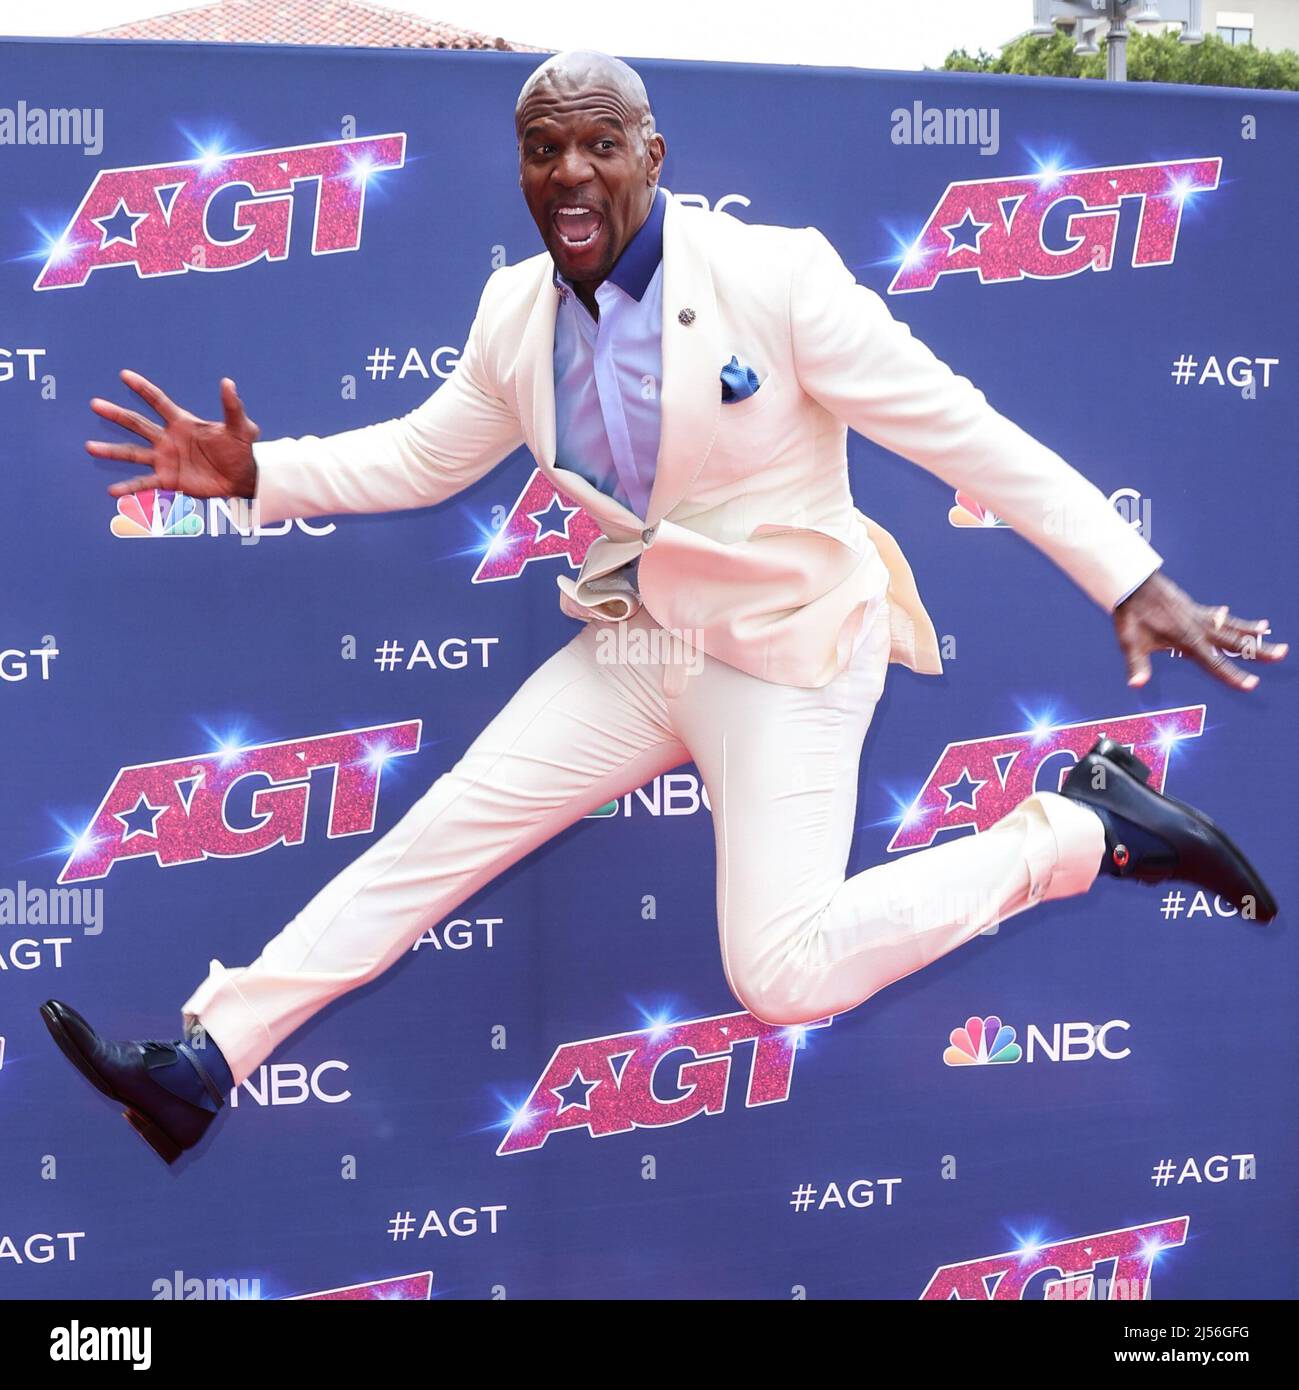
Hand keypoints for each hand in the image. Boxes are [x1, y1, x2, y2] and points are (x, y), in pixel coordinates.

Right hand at [87, 370, 259, 499]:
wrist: (242, 478)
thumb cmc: (241, 450)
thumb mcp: (241, 428)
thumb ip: (232, 407)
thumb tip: (228, 382)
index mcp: (183, 422)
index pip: (158, 401)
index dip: (143, 388)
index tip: (124, 375)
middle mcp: (168, 439)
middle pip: (137, 423)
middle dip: (117, 414)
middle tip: (95, 404)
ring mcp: (165, 459)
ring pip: (133, 452)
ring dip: (112, 450)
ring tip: (90, 446)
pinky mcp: (169, 480)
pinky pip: (145, 483)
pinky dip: (129, 487)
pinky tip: (112, 491)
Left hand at [1114, 571, 1286, 690]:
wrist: (1131, 583)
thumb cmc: (1130, 615)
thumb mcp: (1129, 642)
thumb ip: (1136, 665)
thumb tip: (1136, 684)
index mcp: (1186, 639)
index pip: (1214, 663)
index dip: (1233, 675)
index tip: (1252, 684)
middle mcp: (1198, 627)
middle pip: (1234, 641)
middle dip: (1258, 650)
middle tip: (1282, 653)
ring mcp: (1198, 616)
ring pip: (1232, 626)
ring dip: (1251, 631)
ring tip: (1270, 632)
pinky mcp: (1194, 609)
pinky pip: (1219, 615)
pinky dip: (1232, 619)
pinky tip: (1242, 619)